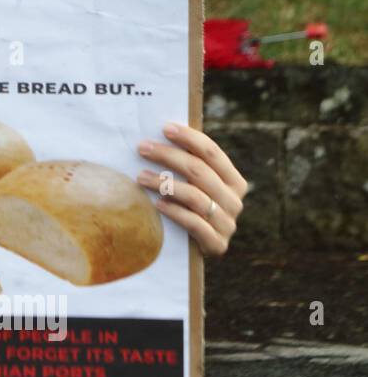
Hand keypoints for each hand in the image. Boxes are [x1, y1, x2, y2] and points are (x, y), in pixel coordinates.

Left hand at [135, 122, 247, 256]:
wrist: (200, 248)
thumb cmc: (192, 209)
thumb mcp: (196, 186)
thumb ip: (190, 165)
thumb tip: (164, 133)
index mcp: (234, 181)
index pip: (212, 153)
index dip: (189, 138)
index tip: (164, 128)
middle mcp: (235, 200)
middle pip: (199, 171)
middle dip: (168, 156)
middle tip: (142, 148)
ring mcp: (228, 223)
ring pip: (194, 196)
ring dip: (164, 184)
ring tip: (140, 177)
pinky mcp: (217, 244)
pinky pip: (193, 223)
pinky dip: (174, 211)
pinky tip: (156, 204)